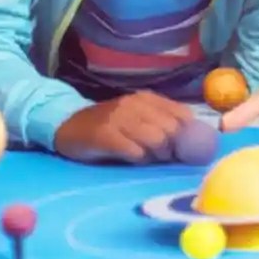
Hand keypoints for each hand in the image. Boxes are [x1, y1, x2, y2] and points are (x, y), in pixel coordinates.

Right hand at [54, 91, 194, 163]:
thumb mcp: (137, 117)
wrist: (67, 125)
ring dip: (157, 155)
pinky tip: (131, 159)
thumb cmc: (108, 125)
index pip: (183, 114)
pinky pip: (134, 151)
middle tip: (163, 157)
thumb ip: (162, 123)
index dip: (189, 134)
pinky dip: (139, 159)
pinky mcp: (105, 135)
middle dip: (173, 147)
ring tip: (147, 158)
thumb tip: (191, 142)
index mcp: (147, 98)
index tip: (185, 148)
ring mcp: (119, 118)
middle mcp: (135, 104)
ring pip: (157, 139)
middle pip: (172, 129)